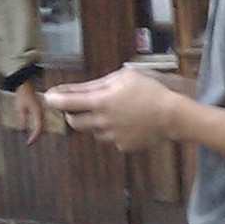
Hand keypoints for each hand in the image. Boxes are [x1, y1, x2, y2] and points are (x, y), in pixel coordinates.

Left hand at [8, 82, 40, 141]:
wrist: (25, 83)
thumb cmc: (22, 94)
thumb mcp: (20, 108)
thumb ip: (22, 119)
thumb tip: (23, 128)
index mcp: (38, 113)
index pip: (38, 129)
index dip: (34, 137)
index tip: (29, 142)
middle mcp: (43, 112)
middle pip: (42, 127)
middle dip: (37, 135)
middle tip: (31, 141)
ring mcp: (43, 109)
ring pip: (43, 123)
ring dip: (39, 130)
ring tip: (33, 135)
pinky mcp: (41, 107)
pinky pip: (42, 119)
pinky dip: (39, 125)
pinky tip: (34, 126)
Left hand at [45, 69, 189, 153]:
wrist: (174, 115)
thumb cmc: (151, 90)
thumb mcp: (124, 77)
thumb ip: (96, 83)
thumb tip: (74, 89)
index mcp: (99, 101)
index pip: (64, 102)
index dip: (53, 99)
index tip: (50, 96)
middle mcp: (101, 121)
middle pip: (73, 122)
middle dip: (72, 113)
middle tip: (81, 106)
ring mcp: (111, 136)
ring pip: (93, 131)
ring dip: (96, 123)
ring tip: (115, 114)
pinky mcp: (122, 146)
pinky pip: (111, 140)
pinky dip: (114, 132)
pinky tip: (129, 124)